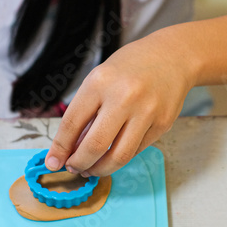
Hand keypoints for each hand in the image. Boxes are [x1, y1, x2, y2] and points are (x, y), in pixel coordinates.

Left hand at [43, 33, 194, 175]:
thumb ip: (86, 111)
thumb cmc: (130, 67)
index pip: (72, 123)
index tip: (54, 162)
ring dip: (100, 169)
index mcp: (100, 82)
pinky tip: (114, 152)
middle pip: (94, 146)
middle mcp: (124, 97)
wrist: (172, 56)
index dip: (60, 148)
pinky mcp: (163, 124)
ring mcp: (146, 112)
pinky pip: (136, 150)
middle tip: (74, 168)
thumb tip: (70, 148)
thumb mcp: (101, 78)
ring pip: (118, 157)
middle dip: (78, 164)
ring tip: (92, 168)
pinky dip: (121, 156)